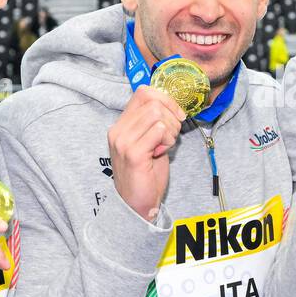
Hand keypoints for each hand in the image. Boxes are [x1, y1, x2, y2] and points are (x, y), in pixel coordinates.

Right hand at [108, 84, 184, 220]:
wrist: (137, 204)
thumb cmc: (146, 174)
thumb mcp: (149, 142)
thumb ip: (154, 123)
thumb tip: (171, 104)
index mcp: (121, 125)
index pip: (143, 92)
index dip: (166, 99)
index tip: (177, 115)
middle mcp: (118, 130)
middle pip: (153, 101)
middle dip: (171, 116)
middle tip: (171, 136)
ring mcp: (123, 141)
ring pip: (157, 114)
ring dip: (171, 129)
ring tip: (165, 146)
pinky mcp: (133, 153)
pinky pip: (159, 130)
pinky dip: (168, 140)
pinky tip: (162, 152)